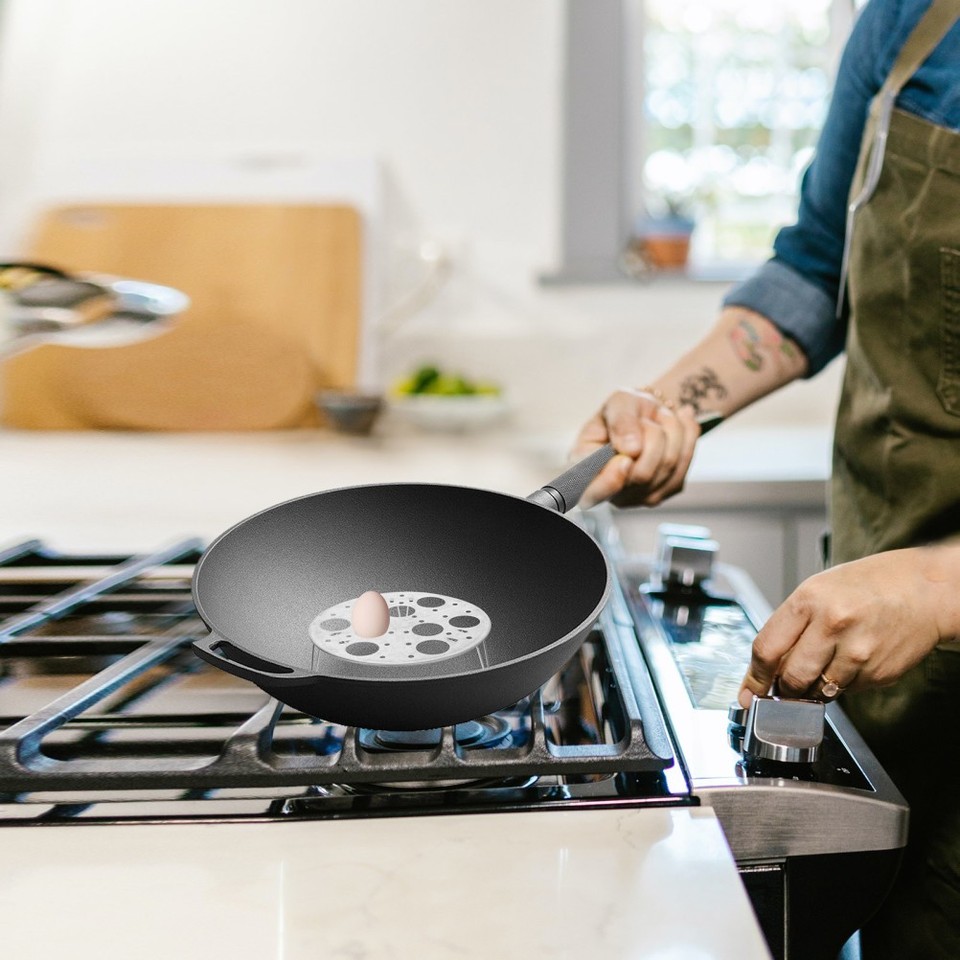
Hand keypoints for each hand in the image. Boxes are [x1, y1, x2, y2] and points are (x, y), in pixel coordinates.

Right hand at [573, 388, 700, 507]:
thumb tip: (631, 449)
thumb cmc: (627, 409)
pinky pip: (683, 468)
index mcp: (583, 466)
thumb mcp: (619, 402)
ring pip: (668, 467)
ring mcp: (634, 497)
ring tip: (661, 417)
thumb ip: (621, 421)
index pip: (591, 490)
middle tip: (649, 417)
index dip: (609, 481)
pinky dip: (687, 439)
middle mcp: (606, 490)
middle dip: (653, 434)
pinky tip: (679, 424)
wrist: (649, 414)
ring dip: (672, 432)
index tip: (625, 461)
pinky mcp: (661, 494)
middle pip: (641, 474)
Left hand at [737, 548, 954, 707]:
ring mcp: (858, 651)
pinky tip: (853, 660)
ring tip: (826, 665)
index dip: (754, 677)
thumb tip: (765, 667)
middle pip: (791, 677)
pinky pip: (847, 691)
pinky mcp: (878, 672)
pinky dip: (842, 684)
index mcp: (809, 600)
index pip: (767, 648)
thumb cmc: (867, 585)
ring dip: (813, 689)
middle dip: (784, 688)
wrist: (924, 589)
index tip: (749, 693)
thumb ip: (790, 626)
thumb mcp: (818, 590)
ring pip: (818, 690)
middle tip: (787, 685)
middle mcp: (832, 624)